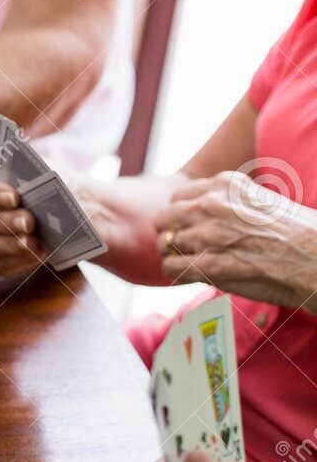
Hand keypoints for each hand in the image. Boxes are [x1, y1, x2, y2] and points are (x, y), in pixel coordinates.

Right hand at [0, 159, 43, 275]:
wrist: (9, 197)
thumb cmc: (10, 176)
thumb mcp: (9, 166)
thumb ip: (16, 172)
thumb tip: (36, 188)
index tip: (14, 197)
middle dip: (3, 222)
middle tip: (28, 222)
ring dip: (10, 245)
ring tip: (33, 241)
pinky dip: (17, 261)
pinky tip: (36, 254)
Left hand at [155, 171, 316, 307]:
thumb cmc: (296, 233)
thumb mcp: (261, 201)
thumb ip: (229, 203)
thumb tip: (201, 210)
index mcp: (226, 186)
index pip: (179, 196)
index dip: (180, 214)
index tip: (187, 225)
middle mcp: (213, 205)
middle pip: (165, 218)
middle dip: (169, 232)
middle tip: (179, 245)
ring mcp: (209, 234)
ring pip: (165, 244)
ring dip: (172, 255)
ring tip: (188, 261)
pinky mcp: (209, 263)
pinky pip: (171, 267)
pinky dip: (176, 273)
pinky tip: (190, 275)